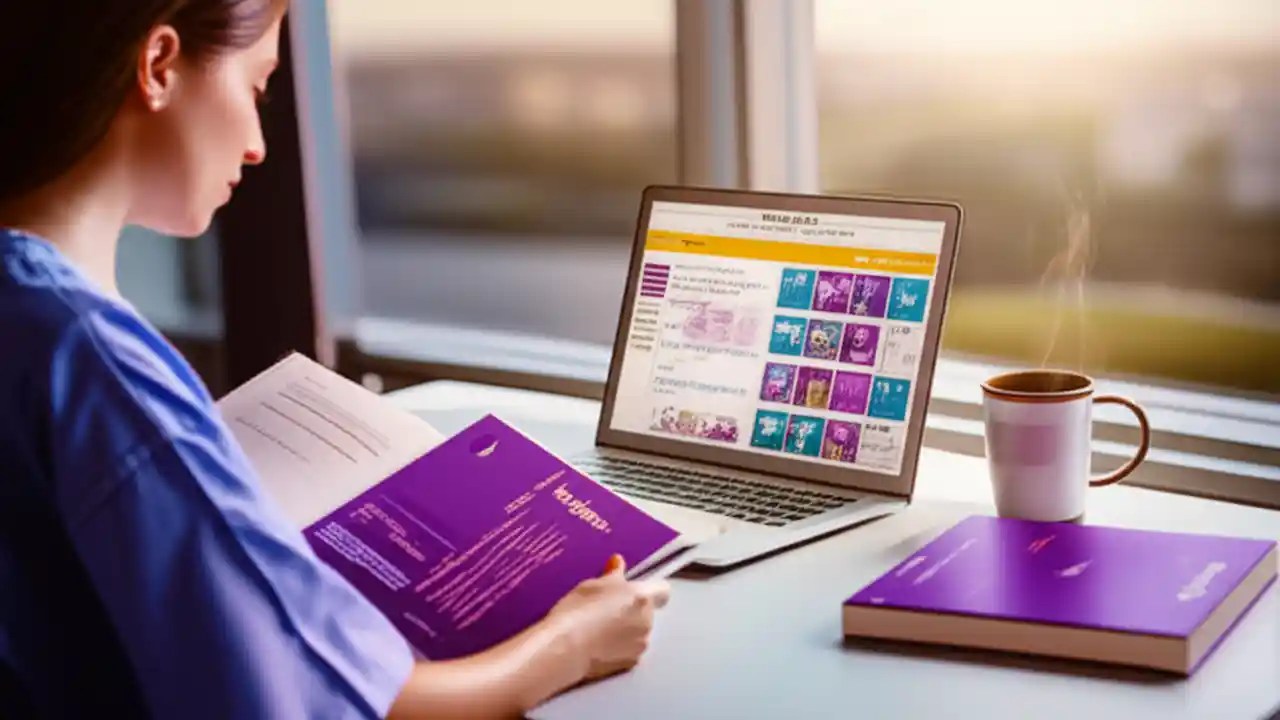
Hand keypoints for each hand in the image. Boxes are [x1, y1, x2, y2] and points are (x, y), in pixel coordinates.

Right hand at [547, 554, 670, 681]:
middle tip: (608, 609)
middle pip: (648, 612)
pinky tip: (599, 646)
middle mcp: (647, 620)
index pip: (662, 590)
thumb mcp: (592, 585)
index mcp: (641, 596)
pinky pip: (631, 651)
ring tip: (600, 630)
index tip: (634, 590)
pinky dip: (620, 649)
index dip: (651, 589)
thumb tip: (618, 563)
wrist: (566, 647)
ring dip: (627, 630)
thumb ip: (613, 574)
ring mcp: (641, 644)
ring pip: (640, 632)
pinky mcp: (631, 664)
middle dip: (633, 611)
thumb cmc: (577, 612)